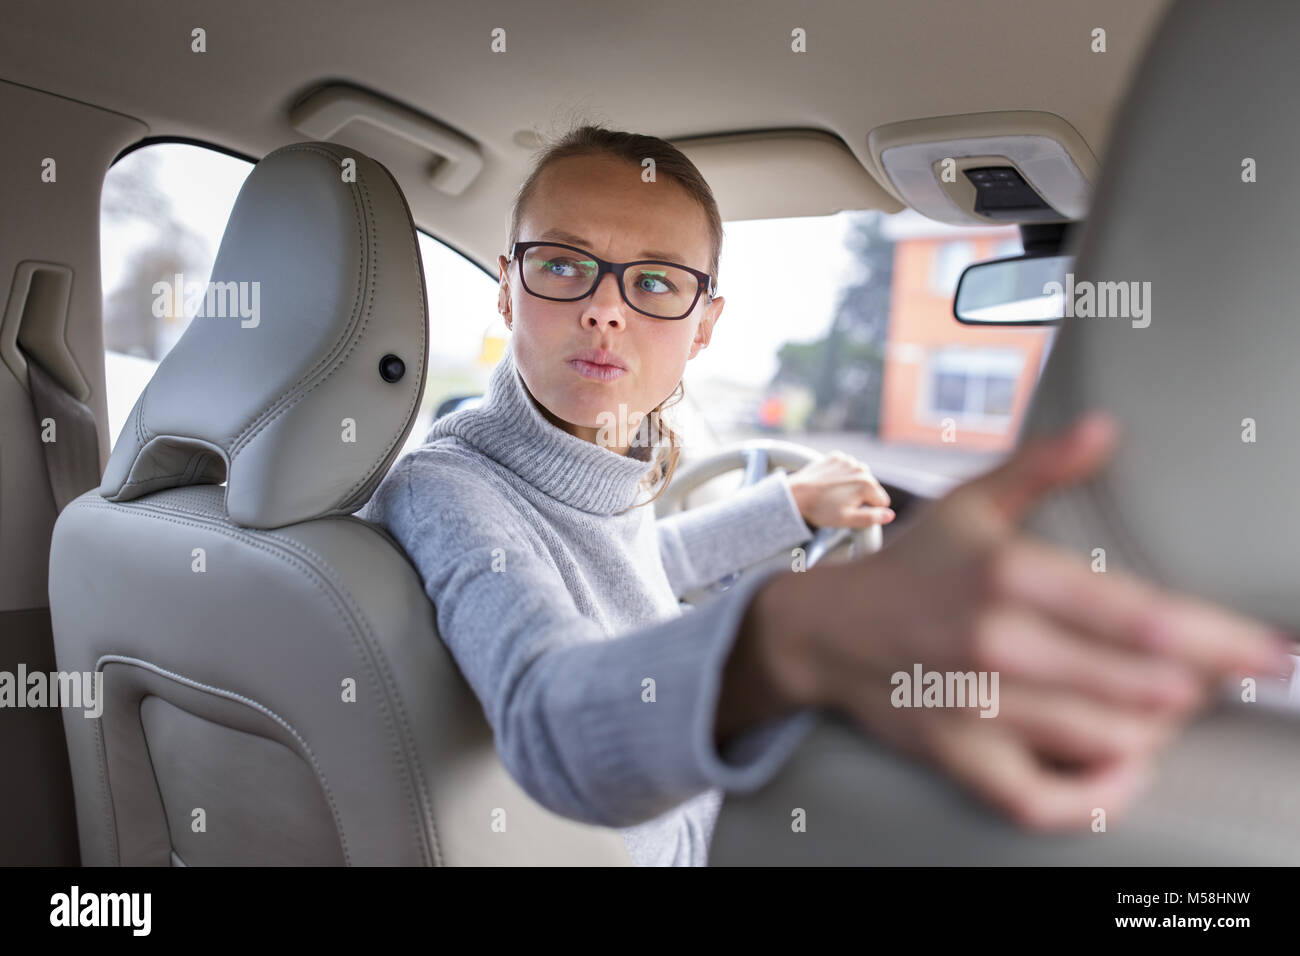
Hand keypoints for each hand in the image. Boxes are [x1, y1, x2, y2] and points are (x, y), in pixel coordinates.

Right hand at [739, 412, 1294, 830]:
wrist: (824, 630)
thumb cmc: (911, 569)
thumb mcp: (973, 504)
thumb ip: (1043, 467)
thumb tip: (1103, 429)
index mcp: (1009, 572)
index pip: (1140, 616)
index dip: (1219, 639)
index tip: (1268, 651)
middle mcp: (997, 642)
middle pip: (1139, 685)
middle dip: (1196, 686)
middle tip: (1215, 676)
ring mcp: (976, 704)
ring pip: (1104, 738)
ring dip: (1155, 729)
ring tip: (1166, 709)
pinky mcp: (957, 752)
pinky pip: (1040, 797)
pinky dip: (1094, 795)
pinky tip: (1123, 772)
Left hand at [787, 451, 894, 530]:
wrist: (796, 494)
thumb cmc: (821, 510)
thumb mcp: (848, 519)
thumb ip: (872, 518)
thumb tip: (890, 515)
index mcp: (867, 485)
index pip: (882, 501)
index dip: (869, 510)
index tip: (853, 511)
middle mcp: (861, 469)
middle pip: (871, 487)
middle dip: (862, 496)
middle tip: (841, 504)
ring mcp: (848, 460)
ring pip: (859, 476)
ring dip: (853, 484)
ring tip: (835, 494)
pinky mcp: (836, 456)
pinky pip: (847, 467)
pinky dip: (842, 474)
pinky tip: (830, 483)